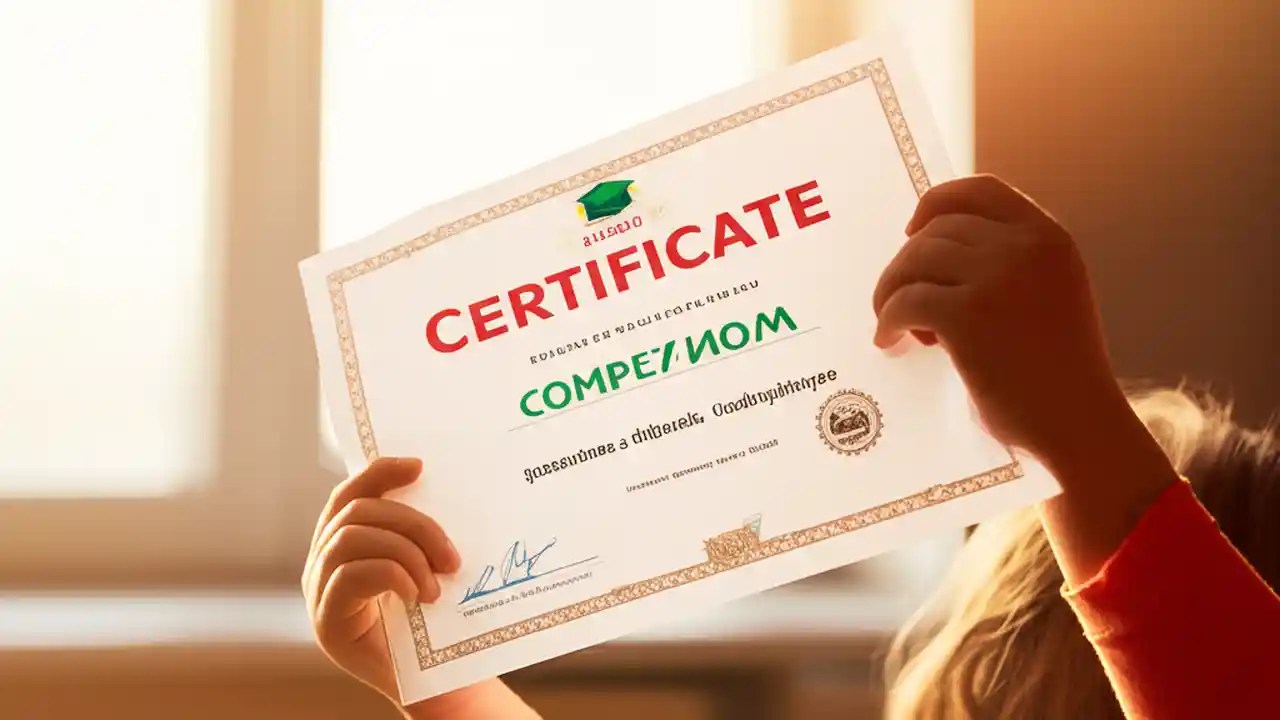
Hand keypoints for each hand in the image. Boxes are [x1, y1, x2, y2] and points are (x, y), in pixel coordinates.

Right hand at [303, 457, 538, 717]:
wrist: (437, 683)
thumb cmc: (437, 622)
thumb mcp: (427, 565)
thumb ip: (418, 533)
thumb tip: (442, 482)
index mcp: (342, 543)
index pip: (350, 493)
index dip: (380, 473)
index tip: (421, 466)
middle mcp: (321, 564)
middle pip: (356, 512)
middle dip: (411, 524)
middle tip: (452, 556)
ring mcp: (318, 593)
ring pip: (352, 538)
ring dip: (404, 553)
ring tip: (436, 584)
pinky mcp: (327, 622)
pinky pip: (351, 575)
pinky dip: (391, 575)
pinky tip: (419, 596)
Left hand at [872, 175, 1178, 581]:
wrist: (1079, 427)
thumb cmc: (1058, 376)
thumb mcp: (1050, 300)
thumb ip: (1009, 268)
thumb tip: (930, 257)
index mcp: (1050, 238)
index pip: (981, 189)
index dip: (937, 203)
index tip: (912, 230)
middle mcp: (1025, 247)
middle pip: (935, 230)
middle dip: (907, 264)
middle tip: (901, 302)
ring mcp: (997, 277)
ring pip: (913, 261)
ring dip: (892, 291)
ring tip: (893, 323)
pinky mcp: (968, 315)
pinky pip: (905, 301)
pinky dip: (888, 320)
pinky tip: (889, 340)